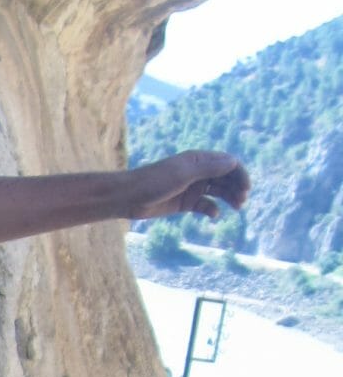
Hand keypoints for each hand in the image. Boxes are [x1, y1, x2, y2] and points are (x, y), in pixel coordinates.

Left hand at [129, 151, 248, 221]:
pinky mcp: (185, 202)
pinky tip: (213, 215)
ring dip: (229, 198)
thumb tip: (233, 161)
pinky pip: (205, 205)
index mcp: (199, 160)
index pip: (228, 163)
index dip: (240, 174)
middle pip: (226, 178)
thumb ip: (208, 168)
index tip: (246, 189)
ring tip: (236, 208)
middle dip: (236, 188)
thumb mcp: (183, 174)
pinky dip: (212, 210)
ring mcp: (192, 187)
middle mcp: (198, 172)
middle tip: (241, 202)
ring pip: (218, 192)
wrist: (129, 197)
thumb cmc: (154, 182)